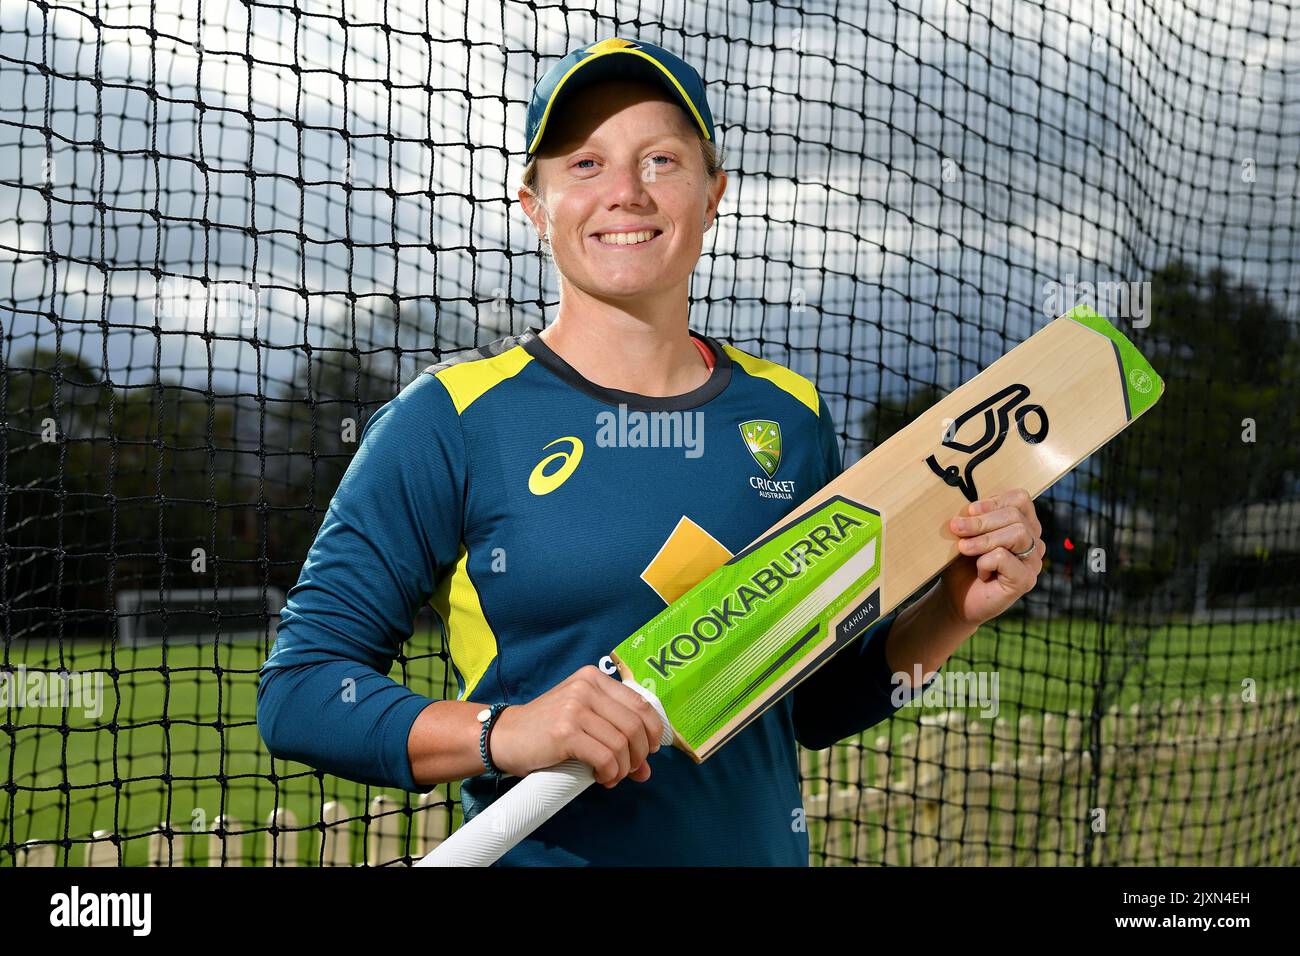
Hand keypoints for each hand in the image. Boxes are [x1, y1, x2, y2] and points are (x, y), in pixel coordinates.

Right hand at [487, 666, 663, 787]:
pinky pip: (605, 757)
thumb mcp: (582, 721)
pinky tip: (602, 777)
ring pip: (622, 743)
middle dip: (641, 753)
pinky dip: (610, 773)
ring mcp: (575, 708)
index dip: (654, 730)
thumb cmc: (546, 729)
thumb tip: (646, 770)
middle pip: (635, 724)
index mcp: (593, 678)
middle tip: (632, 769)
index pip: (640, 702)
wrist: (505, 736)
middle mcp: (586, 687)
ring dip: (624, 767)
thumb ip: (615, 736)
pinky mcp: (565, 732)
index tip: (651, 749)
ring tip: (613, 776)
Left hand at [940, 487, 1043, 627]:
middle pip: (1015, 516)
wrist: (956, 598)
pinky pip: (1004, 557)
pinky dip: (985, 561)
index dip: (994, 502)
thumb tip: (969, 508)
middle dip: (981, 521)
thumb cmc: (962, 564)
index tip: (969, 510)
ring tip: (963, 548)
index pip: (1020, 500)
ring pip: (1017, 533)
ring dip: (983, 539)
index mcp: (1023, 525)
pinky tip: (981, 572)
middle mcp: (1034, 542)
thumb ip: (975, 518)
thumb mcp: (968, 535)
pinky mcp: (1026, 580)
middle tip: (956, 528)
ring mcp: (1033, 562)